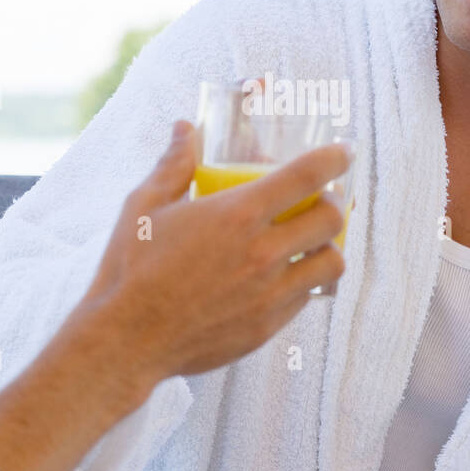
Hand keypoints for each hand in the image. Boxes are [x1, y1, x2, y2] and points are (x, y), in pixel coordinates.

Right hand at [73, 122, 351, 415]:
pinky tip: (283, 275)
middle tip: (319, 200)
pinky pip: (307, 296)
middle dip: (333, 202)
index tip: (343, 152)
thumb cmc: (130, 270)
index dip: (335, 158)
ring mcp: (270, 293)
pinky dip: (304, 280)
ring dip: (327, 245)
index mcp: (237, 215)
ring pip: (332, 262)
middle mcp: (263, 253)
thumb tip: (186, 129)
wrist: (126, 341)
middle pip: (331, 219)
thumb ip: (173, 165)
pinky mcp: (268, 326)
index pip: (307, 176)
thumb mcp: (144, 207)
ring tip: (308, 241)